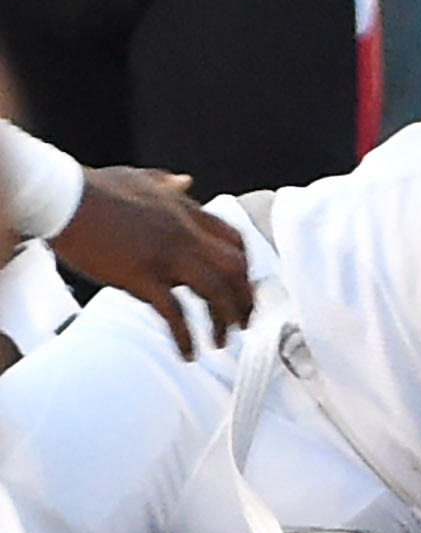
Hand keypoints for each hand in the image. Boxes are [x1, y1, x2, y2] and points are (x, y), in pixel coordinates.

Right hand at [51, 169, 252, 356]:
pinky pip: (175, 313)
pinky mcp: (141, 275)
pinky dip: (185, 337)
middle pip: (235, 270)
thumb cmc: (93, 188)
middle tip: (242, 322)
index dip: (246, 268)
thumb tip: (186, 182)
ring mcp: (165, 256)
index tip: (243, 288)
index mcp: (187, 212)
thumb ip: (167, 184)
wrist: (61, 197)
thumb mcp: (140, 178)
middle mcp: (185, 234)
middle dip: (244, 300)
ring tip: (219, 342)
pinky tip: (187, 353)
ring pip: (215, 293)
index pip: (235, 241)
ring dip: (222, 322)